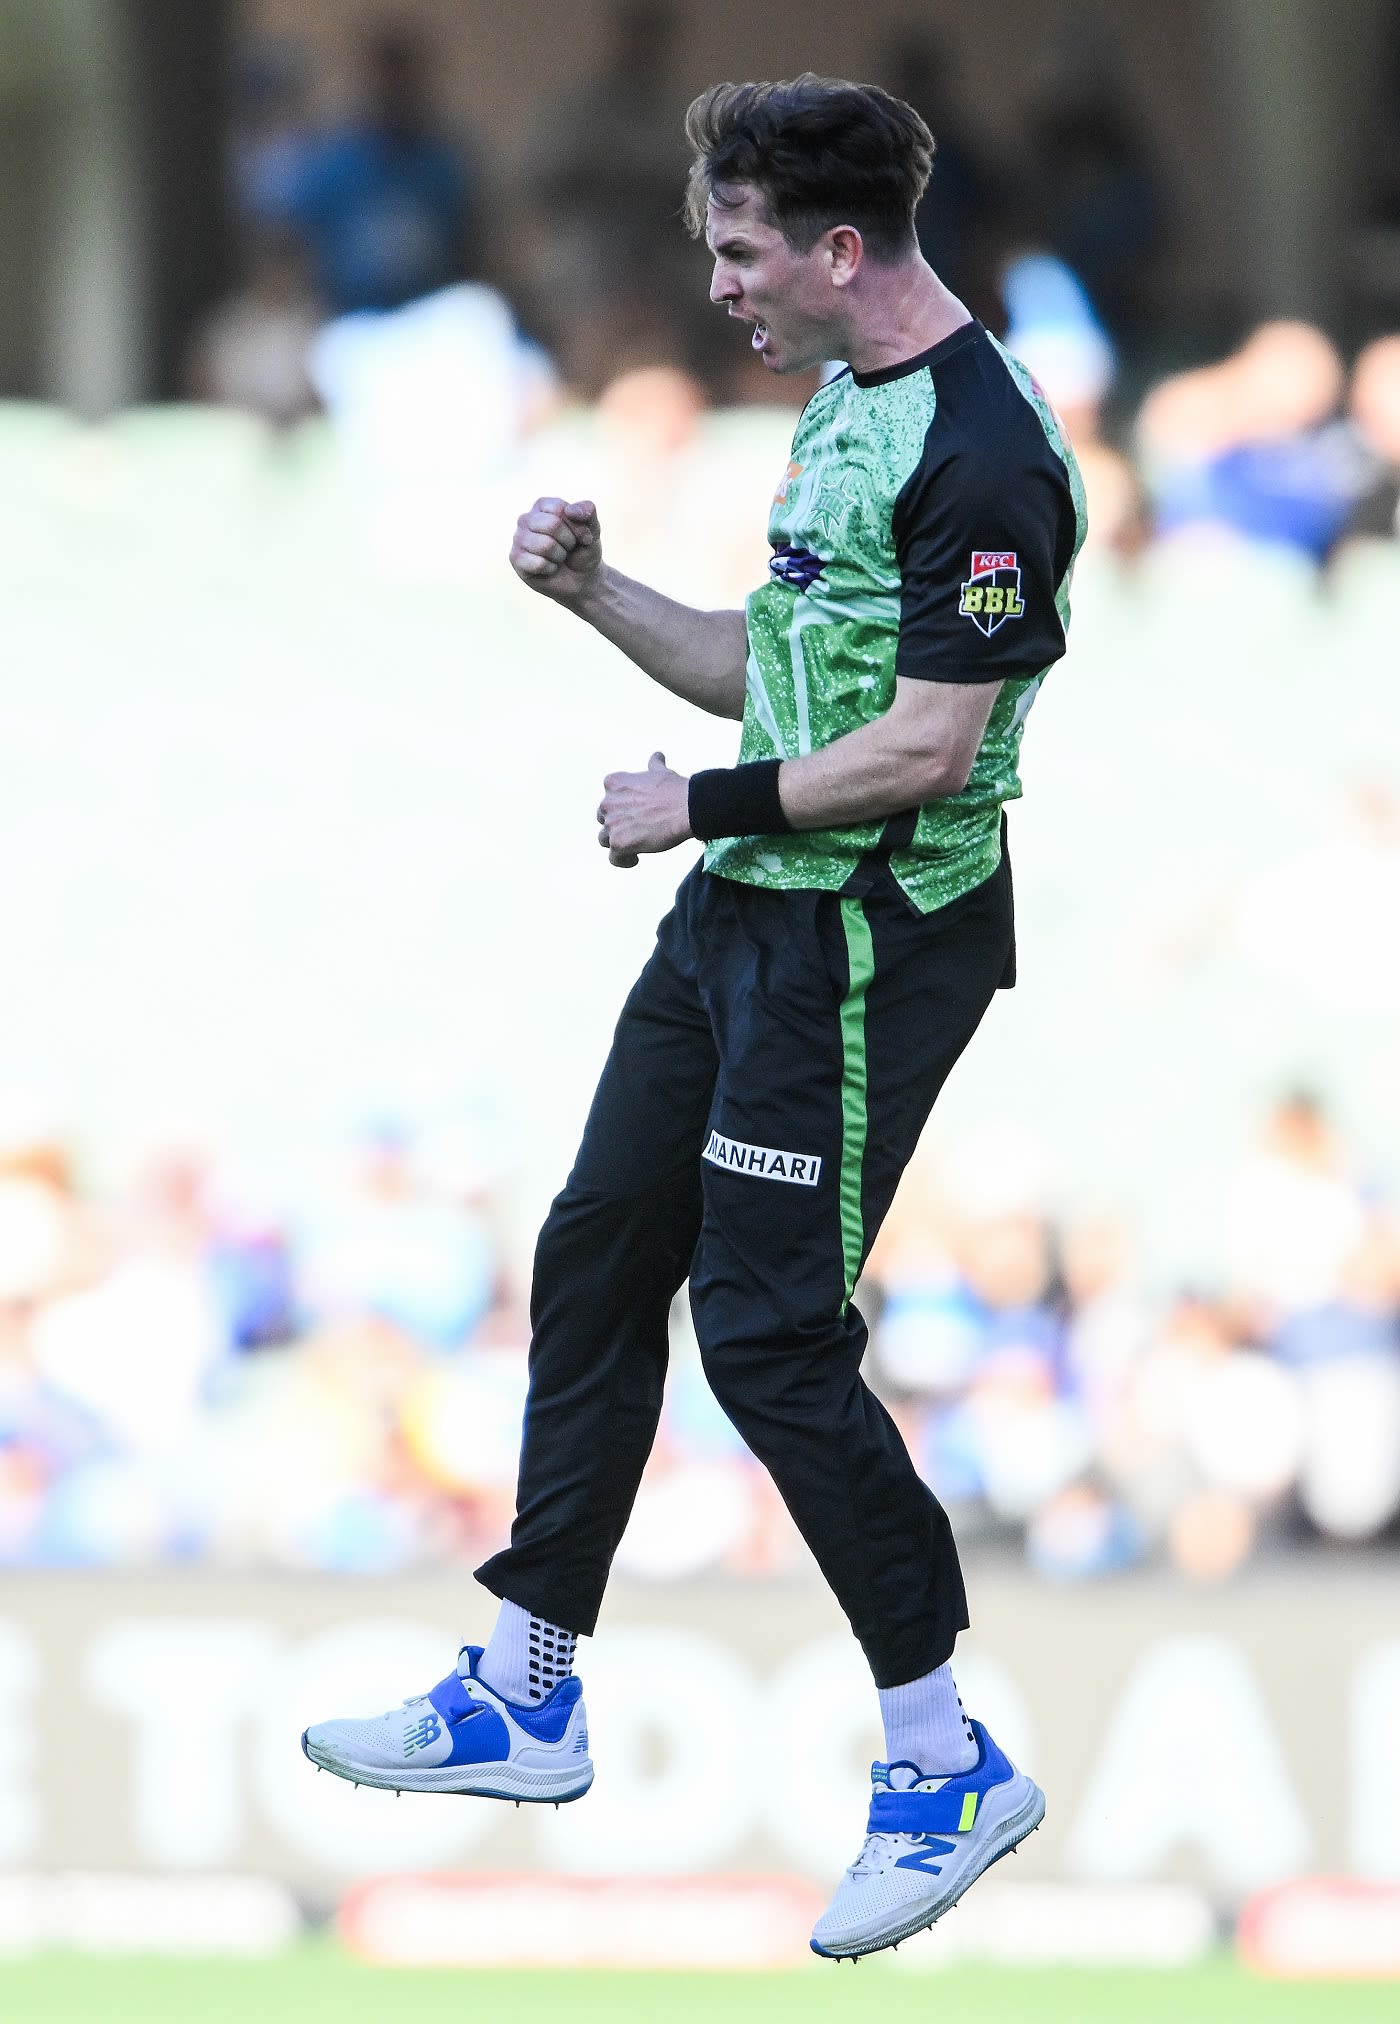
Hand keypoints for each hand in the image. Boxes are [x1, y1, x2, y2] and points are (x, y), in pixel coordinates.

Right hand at [509, 496, 602, 603]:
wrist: (581, 580)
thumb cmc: (583, 551)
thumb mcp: (593, 529)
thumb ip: (588, 511)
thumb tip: (570, 510)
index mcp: (543, 505)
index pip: (560, 509)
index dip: (577, 527)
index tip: (581, 536)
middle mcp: (526, 518)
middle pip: (552, 525)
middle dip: (568, 542)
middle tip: (568, 548)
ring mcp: (518, 538)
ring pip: (545, 545)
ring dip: (560, 556)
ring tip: (558, 557)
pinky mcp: (515, 558)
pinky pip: (539, 563)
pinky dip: (551, 569)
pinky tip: (549, 568)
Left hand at [596, 752, 691, 868]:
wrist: (686, 807)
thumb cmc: (675, 789)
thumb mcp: (660, 772)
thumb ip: (653, 766)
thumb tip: (657, 756)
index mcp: (613, 783)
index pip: (609, 799)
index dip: (621, 808)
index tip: (637, 813)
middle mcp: (607, 802)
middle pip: (604, 819)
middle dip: (618, 824)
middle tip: (639, 829)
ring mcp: (611, 824)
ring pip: (605, 839)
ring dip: (619, 842)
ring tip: (637, 845)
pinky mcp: (619, 843)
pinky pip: (614, 858)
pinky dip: (623, 860)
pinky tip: (635, 858)